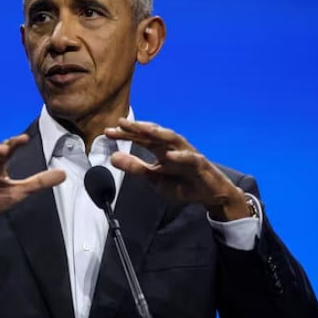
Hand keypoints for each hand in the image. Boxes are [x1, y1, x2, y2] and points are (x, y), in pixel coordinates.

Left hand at [105, 119, 249, 220]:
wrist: (210, 194)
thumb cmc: (182, 183)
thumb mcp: (154, 178)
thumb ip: (136, 168)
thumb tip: (113, 157)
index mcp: (161, 149)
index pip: (141, 138)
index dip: (125, 135)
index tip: (107, 133)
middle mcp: (173, 147)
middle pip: (154, 133)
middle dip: (138, 128)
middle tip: (121, 123)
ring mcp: (187, 153)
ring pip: (172, 139)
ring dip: (158, 133)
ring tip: (142, 129)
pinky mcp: (201, 164)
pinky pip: (190, 159)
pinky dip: (181, 156)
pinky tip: (170, 156)